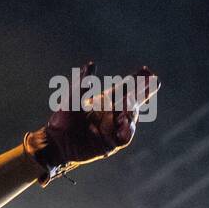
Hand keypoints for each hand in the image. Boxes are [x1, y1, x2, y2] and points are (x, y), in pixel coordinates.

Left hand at [26, 60, 159, 184]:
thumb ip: (82, 82)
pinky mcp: (111, 143)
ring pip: (131, 118)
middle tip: (153, 80)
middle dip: (144, 91)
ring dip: (132, 109)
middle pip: (133, 101)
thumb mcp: (72, 98)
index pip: (126, 88)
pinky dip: (127, 129)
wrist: (56, 141)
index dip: (137, 79)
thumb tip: (91, 64)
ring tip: (128, 102)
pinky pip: (125, 137)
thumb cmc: (63, 119)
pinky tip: (124, 121)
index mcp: (106, 101)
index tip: (146, 70)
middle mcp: (113, 113)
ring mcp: (114, 128)